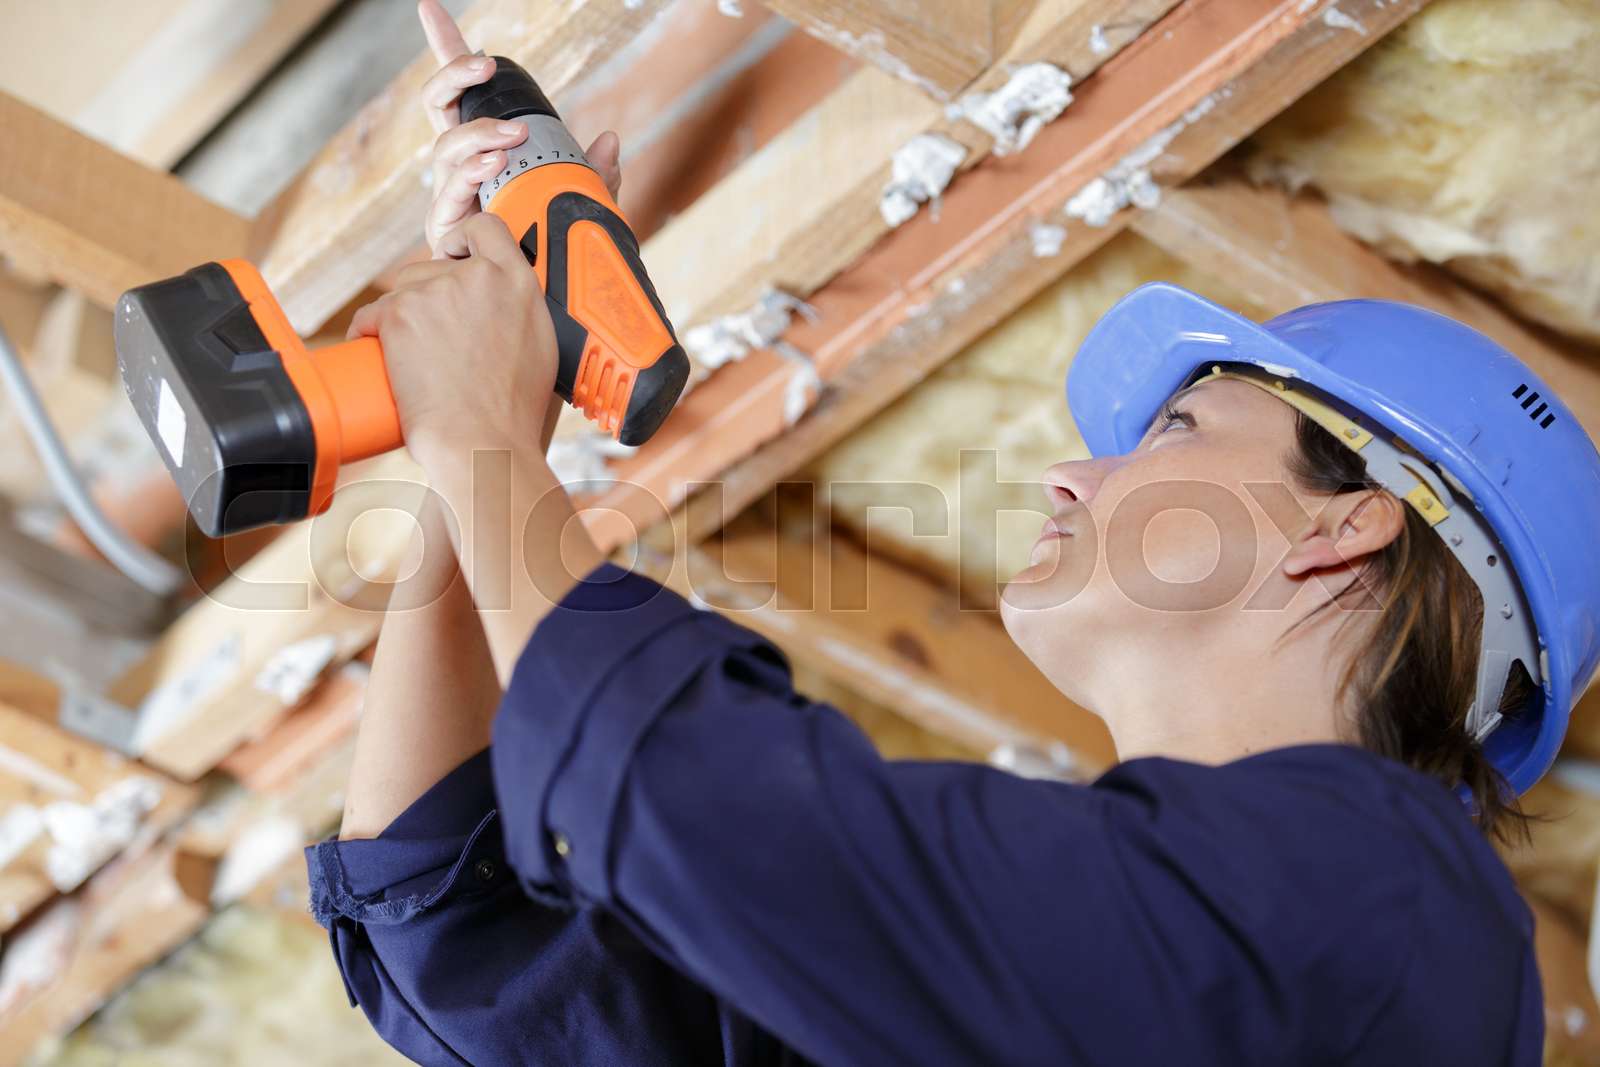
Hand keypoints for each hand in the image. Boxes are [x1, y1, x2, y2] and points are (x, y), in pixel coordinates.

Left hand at [348, 214, 556, 465]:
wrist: (483, 442)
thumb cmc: (512, 411)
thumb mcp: (539, 346)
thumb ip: (517, 309)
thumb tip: (496, 303)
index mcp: (518, 282)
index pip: (485, 228)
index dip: (462, 240)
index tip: (452, 257)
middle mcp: (478, 277)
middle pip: (432, 265)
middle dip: (426, 296)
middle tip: (435, 341)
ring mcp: (435, 291)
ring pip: (401, 291)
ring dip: (402, 319)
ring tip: (419, 363)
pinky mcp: (399, 313)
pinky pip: (371, 316)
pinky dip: (372, 336)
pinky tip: (386, 362)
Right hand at [418, 0, 622, 258]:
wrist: (536, 312)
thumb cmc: (551, 252)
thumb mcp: (582, 206)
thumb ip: (595, 174)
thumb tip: (611, 139)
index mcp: (485, 150)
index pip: (461, 95)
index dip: (446, 52)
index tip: (432, 10)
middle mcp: (461, 168)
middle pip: (439, 107)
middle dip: (455, 77)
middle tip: (485, 65)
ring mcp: (451, 196)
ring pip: (447, 147)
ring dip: (478, 133)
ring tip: (512, 138)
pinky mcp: (446, 230)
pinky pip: (452, 191)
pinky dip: (472, 173)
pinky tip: (492, 166)